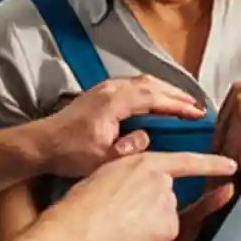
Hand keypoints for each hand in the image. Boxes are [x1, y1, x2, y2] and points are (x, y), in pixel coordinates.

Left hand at [33, 75, 205, 177]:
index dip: (179, 105)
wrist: (42, 144)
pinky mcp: (102, 93)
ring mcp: (106, 88)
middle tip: (198, 107)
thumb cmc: (70, 152)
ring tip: (184, 103)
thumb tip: (148, 137)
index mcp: (115, 101)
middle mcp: (112, 88)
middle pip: (153, 84)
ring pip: (144, 82)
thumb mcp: (103, 159)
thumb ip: (130, 149)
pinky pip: (135, 85)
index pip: (155, 98)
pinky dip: (152, 91)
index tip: (198, 113)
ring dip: (166, 91)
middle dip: (177, 94)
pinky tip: (158, 101)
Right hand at [44, 151, 237, 240]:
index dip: (211, 164)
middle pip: (167, 192)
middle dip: (152, 202)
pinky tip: (131, 234)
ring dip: (150, 219)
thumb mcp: (108, 169)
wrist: (81, 227)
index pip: (188, 161)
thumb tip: (137, 174)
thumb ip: (131, 167)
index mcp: (147, 162)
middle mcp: (162, 181)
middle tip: (124, 210)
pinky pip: (164, 232)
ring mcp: (167, 204)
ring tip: (122, 222)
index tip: (230, 166)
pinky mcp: (168, 227)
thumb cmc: (85, 201)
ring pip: (165, 213)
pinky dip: (151, 236)